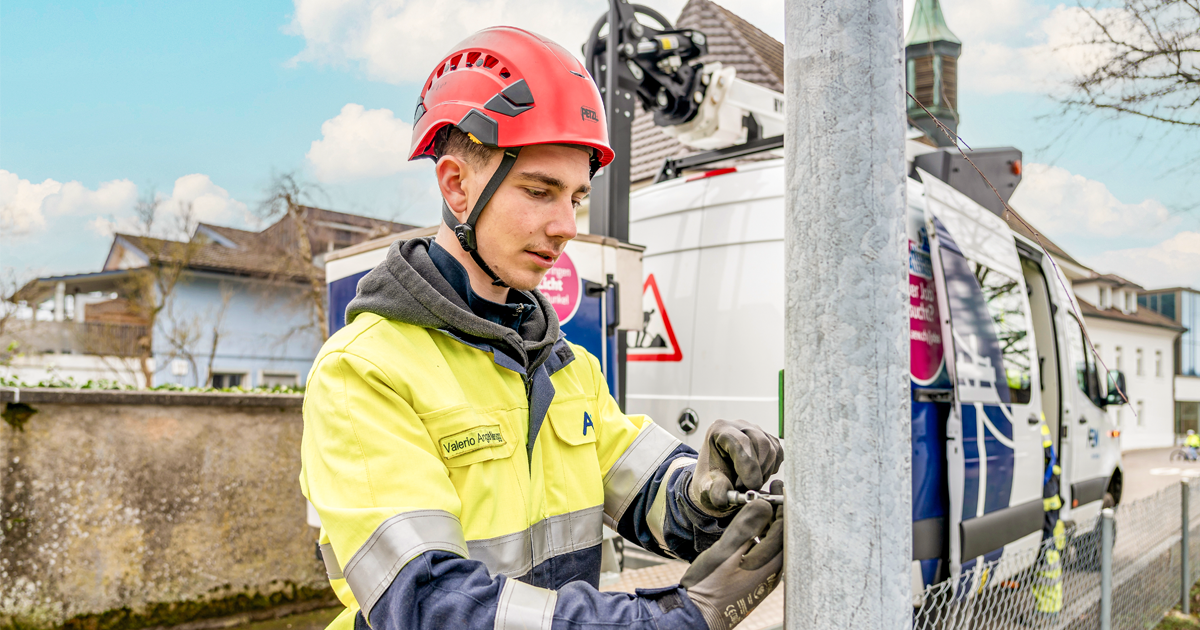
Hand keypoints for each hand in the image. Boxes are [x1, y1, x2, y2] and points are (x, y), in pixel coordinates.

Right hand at [680, 480, 784, 629]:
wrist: (697, 615)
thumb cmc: (709, 587)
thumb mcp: (725, 553)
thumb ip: (745, 528)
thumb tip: (764, 505)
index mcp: (769, 564)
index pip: (785, 528)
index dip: (783, 504)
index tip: (776, 487)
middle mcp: (771, 571)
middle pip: (783, 534)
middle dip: (777, 510)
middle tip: (771, 490)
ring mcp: (763, 576)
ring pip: (774, 543)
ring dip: (768, 522)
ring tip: (759, 504)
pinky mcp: (753, 578)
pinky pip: (764, 551)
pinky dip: (761, 535)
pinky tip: (750, 529)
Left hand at [688, 419, 782, 515]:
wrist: (719, 477)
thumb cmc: (712, 479)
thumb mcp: (706, 487)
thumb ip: (713, 491)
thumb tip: (723, 497)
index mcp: (719, 430)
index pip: (739, 441)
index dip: (748, 465)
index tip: (750, 486)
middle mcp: (740, 425)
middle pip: (761, 443)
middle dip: (758, 470)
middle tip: (749, 489)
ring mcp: (756, 430)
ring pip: (772, 450)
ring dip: (765, 473)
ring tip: (750, 485)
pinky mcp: (769, 440)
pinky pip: (778, 455)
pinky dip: (771, 470)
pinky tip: (758, 477)